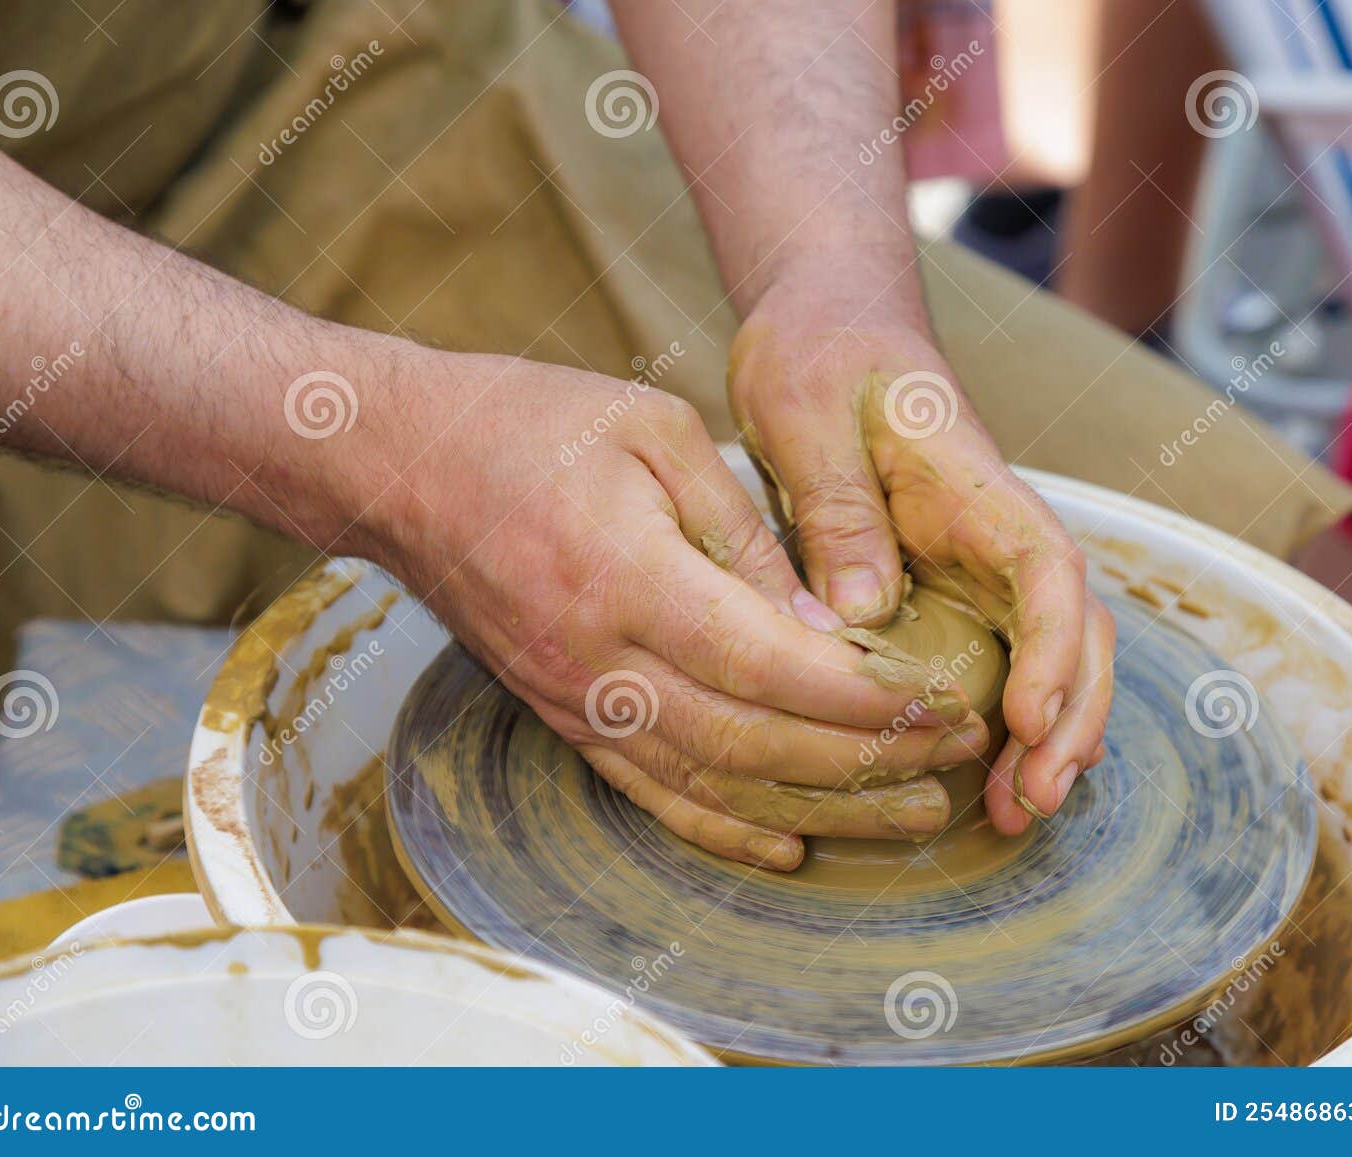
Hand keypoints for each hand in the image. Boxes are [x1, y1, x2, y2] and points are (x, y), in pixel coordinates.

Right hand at [347, 349, 987, 868]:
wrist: (398, 465)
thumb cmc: (530, 423)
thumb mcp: (657, 430)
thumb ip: (746, 531)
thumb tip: (829, 626)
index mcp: (630, 577)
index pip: (772, 664)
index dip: (866, 698)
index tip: (942, 702)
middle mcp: (599, 661)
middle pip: (754, 741)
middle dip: (867, 761)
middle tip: (954, 760)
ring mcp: (573, 701)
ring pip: (712, 785)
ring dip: (819, 809)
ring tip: (908, 816)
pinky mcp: (560, 717)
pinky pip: (651, 792)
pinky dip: (725, 828)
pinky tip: (788, 845)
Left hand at [728, 291, 1113, 833]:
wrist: (828, 319)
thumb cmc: (819, 352)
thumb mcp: (805, 413)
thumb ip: (836, 507)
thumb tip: (860, 618)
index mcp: (970, 480)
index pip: (1046, 565)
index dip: (1050, 648)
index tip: (1028, 719)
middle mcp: (992, 527)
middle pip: (1072, 625)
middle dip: (1070, 716)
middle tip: (1033, 801)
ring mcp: (979, 557)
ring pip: (1048, 649)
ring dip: (1048, 732)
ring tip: (1018, 811)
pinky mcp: (952, 580)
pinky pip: (999, 653)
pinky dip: (1009, 716)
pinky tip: (996, 775)